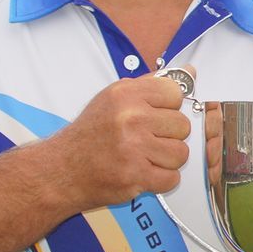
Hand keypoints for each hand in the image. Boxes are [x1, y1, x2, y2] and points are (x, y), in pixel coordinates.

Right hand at [45, 75, 192, 208]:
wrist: (62, 169)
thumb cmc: (91, 134)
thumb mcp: (115, 98)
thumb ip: (153, 84)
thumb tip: (191, 71)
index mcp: (126, 94)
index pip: (175, 93)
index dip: (169, 108)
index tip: (154, 116)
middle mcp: (130, 118)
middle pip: (182, 126)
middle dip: (168, 136)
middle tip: (146, 140)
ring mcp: (133, 148)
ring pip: (181, 153)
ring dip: (166, 160)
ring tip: (145, 157)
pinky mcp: (135, 176)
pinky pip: (173, 178)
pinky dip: (161, 180)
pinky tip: (143, 173)